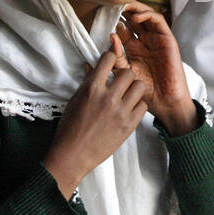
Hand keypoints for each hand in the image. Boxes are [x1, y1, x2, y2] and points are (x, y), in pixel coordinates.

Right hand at [42, 41, 148, 197]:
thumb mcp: (75, 100)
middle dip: (125, 75)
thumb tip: (95, 67)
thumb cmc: (70, 128)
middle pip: (129, 72)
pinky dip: (138, 106)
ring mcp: (120, 112)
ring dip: (134, 89)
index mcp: (91, 89)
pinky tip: (129, 109)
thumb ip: (88, 83)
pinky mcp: (129, 125)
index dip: (111, 59)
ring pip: (140, 87)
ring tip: (127, 96)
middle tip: (121, 83)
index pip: (109, 59)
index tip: (111, 63)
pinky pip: (143, 106)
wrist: (73, 155)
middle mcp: (108, 98)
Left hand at [115, 2, 196, 134]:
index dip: (112, 21)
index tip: (100, 15)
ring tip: (123, 6)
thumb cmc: (146, 92)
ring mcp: (156, 39)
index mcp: (134, 49)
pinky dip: (147, 15)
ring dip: (134, 8)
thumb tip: (109, 38)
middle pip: (133, 19)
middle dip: (122, 10)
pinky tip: (135, 18)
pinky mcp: (167, 39)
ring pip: (145, 16)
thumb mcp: (125, 73)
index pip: (122, 29)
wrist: (165, 103)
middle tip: (110, 4)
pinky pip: (158, 21)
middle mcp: (145, 41)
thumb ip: (117, 58)